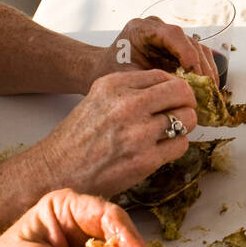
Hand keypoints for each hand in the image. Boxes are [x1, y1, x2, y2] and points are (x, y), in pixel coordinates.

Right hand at [32, 70, 198, 197]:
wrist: (58, 171)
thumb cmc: (78, 137)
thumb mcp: (99, 99)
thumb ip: (131, 90)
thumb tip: (169, 89)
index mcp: (115, 85)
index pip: (163, 76)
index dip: (174, 87)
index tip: (174, 97)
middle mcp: (128, 105)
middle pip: (182, 93)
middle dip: (187, 102)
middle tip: (183, 111)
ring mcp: (139, 133)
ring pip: (187, 118)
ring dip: (184, 125)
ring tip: (171, 132)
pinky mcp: (146, 159)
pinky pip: (181, 145)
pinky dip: (176, 146)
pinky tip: (162, 148)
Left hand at [100, 17, 218, 83]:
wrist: (105, 70)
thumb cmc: (111, 72)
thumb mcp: (128, 78)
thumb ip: (151, 82)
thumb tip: (180, 92)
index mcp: (141, 29)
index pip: (172, 34)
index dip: (187, 53)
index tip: (194, 74)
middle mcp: (158, 28)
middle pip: (189, 42)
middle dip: (200, 67)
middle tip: (207, 90)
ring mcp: (170, 37)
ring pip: (198, 49)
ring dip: (207, 70)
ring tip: (210, 92)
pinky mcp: (178, 47)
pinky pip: (198, 56)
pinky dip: (205, 71)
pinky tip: (206, 88)